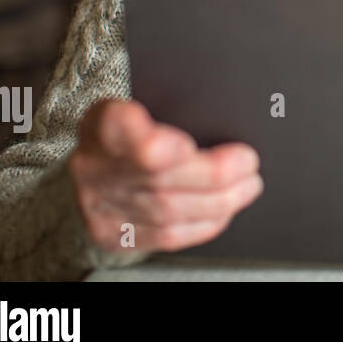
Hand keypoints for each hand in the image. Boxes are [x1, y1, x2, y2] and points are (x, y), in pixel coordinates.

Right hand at [69, 99, 262, 254]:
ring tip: (249, 185)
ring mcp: (103, 205)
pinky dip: (204, 223)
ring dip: (219, 200)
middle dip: (213, 173)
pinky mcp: (115, 235)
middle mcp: (96, 167)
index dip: (147, 137)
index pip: (116, 124)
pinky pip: (166, 235)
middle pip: (158, 173)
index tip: (180, 146)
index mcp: (104, 124)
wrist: (93, 173)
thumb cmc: (130, 134)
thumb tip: (228, 114)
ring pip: (168, 208)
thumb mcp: (140, 106)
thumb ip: (173, 108)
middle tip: (248, 162)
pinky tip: (225, 210)